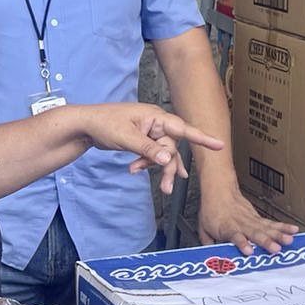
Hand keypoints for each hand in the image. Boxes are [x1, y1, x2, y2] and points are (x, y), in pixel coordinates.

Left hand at [75, 103, 224, 194]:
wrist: (85, 126)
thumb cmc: (104, 124)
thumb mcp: (127, 138)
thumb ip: (148, 149)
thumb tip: (168, 159)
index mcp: (155, 116)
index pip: (183, 128)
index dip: (202, 138)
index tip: (219, 146)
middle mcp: (156, 122)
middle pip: (172, 147)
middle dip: (168, 167)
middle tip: (167, 188)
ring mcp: (149, 131)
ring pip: (163, 153)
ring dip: (158, 168)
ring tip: (160, 186)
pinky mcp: (142, 139)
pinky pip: (152, 153)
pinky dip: (147, 163)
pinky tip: (136, 170)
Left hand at [198, 185, 298, 255]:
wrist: (219, 190)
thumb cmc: (211, 210)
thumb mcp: (203, 228)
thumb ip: (208, 244)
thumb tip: (209, 259)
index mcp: (226, 227)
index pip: (234, 235)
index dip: (241, 243)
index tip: (248, 251)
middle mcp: (241, 224)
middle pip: (254, 233)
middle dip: (266, 242)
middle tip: (276, 249)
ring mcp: (251, 220)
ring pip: (266, 228)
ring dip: (278, 235)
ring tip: (289, 241)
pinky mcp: (258, 218)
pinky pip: (272, 223)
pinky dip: (284, 226)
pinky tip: (293, 230)